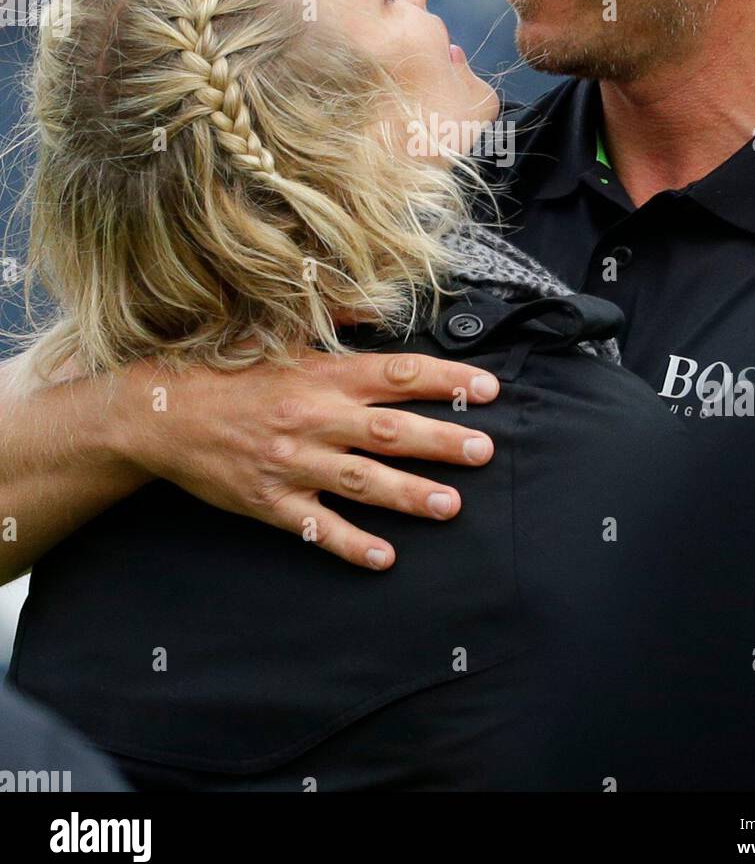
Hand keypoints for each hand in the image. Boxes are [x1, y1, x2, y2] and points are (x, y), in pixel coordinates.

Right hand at [105, 350, 499, 570]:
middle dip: (442, 441)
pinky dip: (351, 544)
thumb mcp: (276, 331)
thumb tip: (374, 305)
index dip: (447, 381)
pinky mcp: (270, 500)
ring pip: (362, 482)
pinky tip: (385, 557)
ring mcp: (292, 463)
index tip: (488, 388)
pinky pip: (317, 527)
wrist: (158, 412)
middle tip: (485, 450)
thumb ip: (331, 319)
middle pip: (391, 431)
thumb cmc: (222, 368)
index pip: (397, 375)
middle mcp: (313, 418)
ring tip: (451, 505)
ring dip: (410, 494)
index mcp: (320, 375)